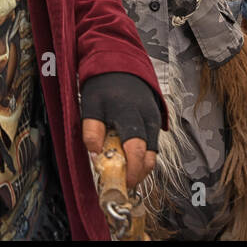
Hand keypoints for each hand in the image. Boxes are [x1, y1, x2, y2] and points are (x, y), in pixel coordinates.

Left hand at [80, 73, 160, 189]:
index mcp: (130, 114)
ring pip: (153, 153)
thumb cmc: (104, 84)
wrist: (120, 63)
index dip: (131, 171)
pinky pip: (152, 144)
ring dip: (141, 167)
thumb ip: (91, 131)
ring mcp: (153, 119)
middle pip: (149, 157)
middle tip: (122, 183)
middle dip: (137, 174)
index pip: (135, 150)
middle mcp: (146, 119)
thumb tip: (95, 156)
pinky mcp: (155, 120)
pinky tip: (129, 157)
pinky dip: (143, 155)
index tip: (121, 183)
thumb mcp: (91, 105)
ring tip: (125, 172)